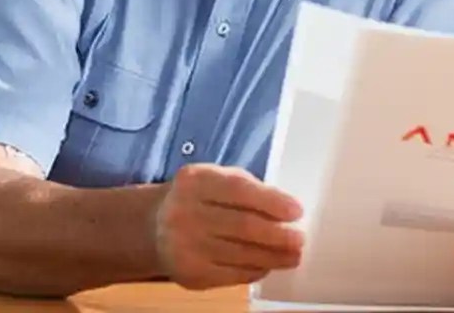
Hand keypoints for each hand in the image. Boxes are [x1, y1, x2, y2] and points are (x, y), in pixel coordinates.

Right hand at [154, 164, 304, 289]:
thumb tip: (286, 211)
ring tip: (294, 256)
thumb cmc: (198, 198)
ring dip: (273, 257)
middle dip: (277, 235)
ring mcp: (185, 247)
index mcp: (195, 181)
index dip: (271, 201)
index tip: (297, 211)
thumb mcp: (216, 178)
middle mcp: (185, 213)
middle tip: (300, 238)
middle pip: (242, 226)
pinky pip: (232, 275)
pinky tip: (268, 264)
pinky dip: (255, 270)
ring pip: (240, 255)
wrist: (153, 227)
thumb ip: (247, 188)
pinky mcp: (189, 274)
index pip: (239, 190)